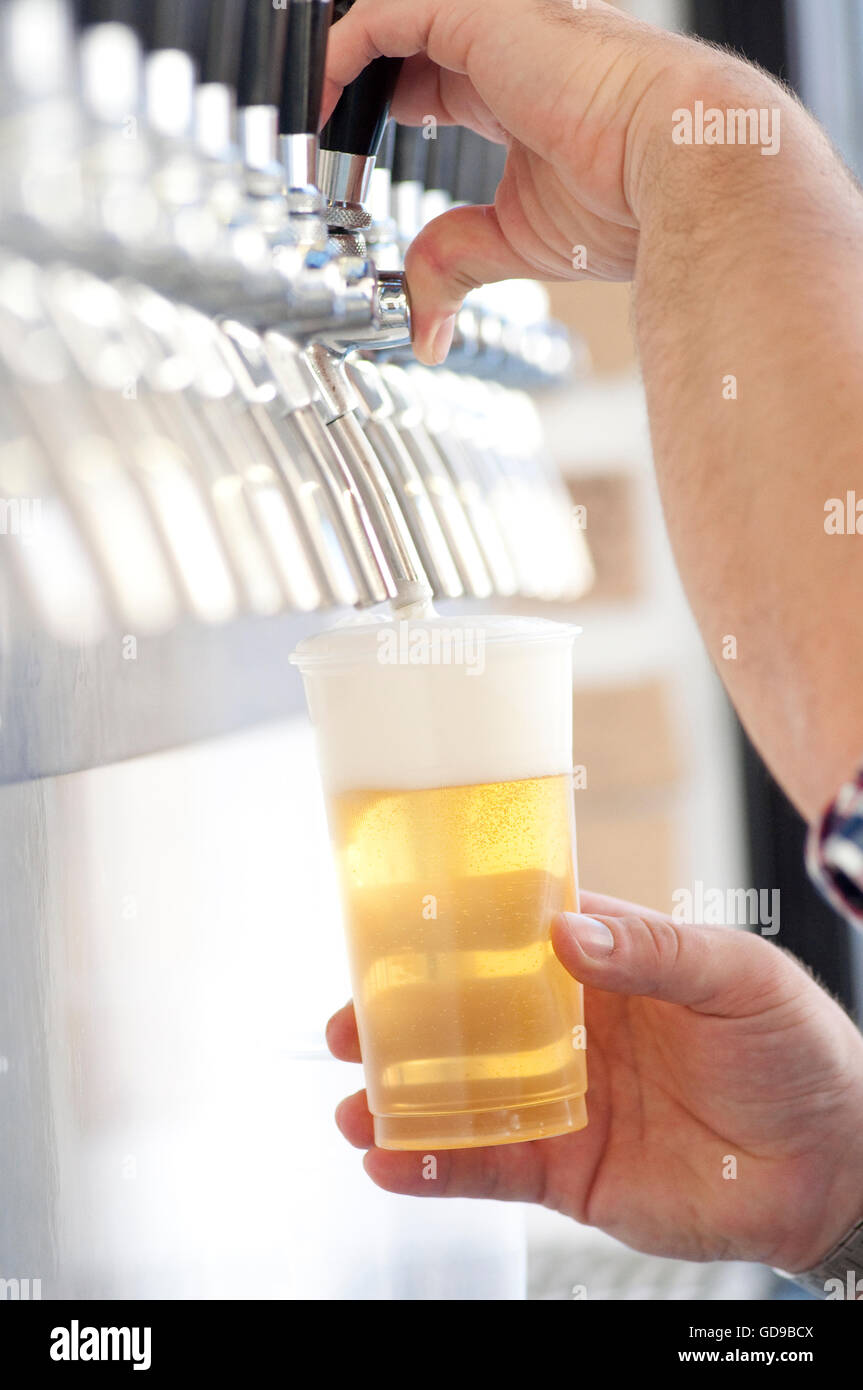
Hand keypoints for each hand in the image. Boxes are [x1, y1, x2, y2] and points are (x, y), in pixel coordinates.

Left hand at [323, 0, 765, 361]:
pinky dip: (338, 56)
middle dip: (346, 89)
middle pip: (398, 42)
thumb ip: (457, 261)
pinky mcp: (482, 16)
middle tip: (310, 144)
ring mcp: (494, 23)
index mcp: (518, 88)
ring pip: (386, 19)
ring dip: (335, 69)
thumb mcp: (516, 241)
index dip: (374, 113)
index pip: (424, 78)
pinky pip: (381, 16)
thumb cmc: (635, 199)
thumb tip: (424, 326)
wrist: (689, 169)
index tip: (340, 164)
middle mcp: (504, 46)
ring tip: (302, 124)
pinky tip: (317, 104)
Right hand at [327, 890, 862, 1273]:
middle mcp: (571, 1029)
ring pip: (465, 1095)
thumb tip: (564, 930)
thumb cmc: (795, 1048)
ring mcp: (564, 1100)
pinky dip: (439, 1167)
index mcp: (607, 964)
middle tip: (348, 1025)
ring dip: (405, 1098)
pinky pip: (492, 1167)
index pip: (512, 936)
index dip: (450, 933)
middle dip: (403, 1021)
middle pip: (469, 1018)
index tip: (387, 928)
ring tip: (352, 1103)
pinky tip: (391, 1161)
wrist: (834, 1164)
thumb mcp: (736, 977)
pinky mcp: (568, 1169)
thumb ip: (653, 951)